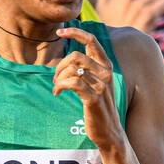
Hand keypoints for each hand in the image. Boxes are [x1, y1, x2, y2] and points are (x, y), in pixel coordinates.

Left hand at [53, 27, 122, 150]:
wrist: (109, 132)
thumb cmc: (100, 107)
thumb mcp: (97, 83)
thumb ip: (89, 68)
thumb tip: (74, 53)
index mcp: (106, 65)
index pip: (92, 40)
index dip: (75, 32)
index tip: (60, 31)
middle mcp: (106, 73)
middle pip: (76, 55)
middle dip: (60, 65)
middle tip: (55, 78)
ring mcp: (100, 85)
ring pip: (72, 69)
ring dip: (58, 77)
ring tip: (56, 87)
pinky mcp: (93, 98)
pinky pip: (72, 83)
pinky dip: (60, 86)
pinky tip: (57, 92)